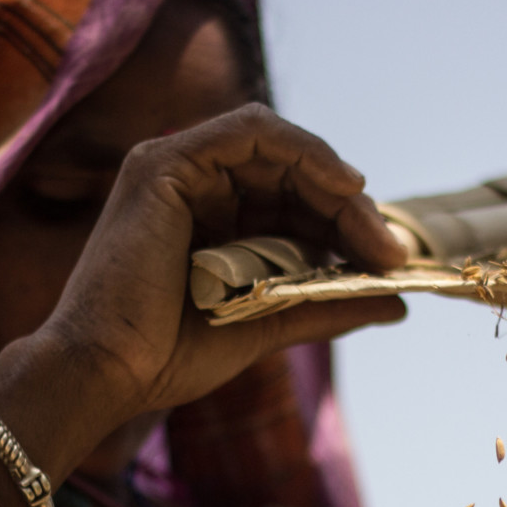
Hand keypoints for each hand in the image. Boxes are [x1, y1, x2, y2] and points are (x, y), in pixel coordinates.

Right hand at [0, 105, 409, 482]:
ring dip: (334, 184)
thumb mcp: (267, 324)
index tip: (389, 263)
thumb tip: (398, 305)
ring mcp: (176, 169)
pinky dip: (303, 151)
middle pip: (291, 173)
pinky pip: (249, 131)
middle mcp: (191, 187)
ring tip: (372, 231)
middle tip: (390, 252)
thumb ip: (326, 306)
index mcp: (209, 220)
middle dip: (349, 208)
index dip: (345, 223)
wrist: (108, 374)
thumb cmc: (168, 358)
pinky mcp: (165, 163)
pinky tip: (343, 187)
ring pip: (278, 148)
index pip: (292, 199)